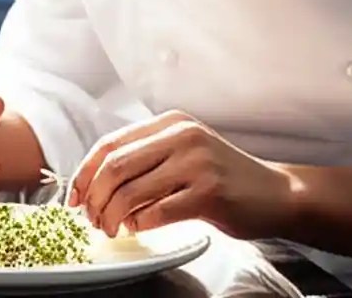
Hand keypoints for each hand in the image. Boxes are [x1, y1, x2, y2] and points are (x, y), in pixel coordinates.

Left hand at [68, 110, 294, 238]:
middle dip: (95, 198)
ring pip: (130, 191)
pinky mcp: (208, 193)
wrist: (276, 193)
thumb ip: (147, 158)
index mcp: (171, 122)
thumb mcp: (184, 153)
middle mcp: (182, 136)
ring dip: (112, 216)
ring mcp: (197, 163)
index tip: (75, 197)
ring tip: (111, 228)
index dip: (85, 172)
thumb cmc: (224, 177)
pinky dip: (139, 226)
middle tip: (91, 219)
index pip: (110, 143)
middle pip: (115, 166)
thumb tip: (96, 184)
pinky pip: (156, 213)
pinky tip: (138, 229)